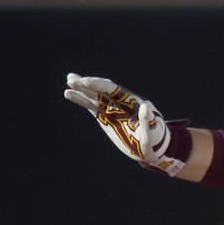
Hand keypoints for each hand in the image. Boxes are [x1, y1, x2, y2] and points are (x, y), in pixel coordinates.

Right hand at [64, 74, 186, 174]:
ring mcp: (111, 108)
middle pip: (100, 89)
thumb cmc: (155, 138)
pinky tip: (69, 93)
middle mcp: (118, 102)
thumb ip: (147, 120)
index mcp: (129, 101)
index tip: (85, 82)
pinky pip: (91, 106)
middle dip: (86, 84)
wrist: (152, 146)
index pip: (111, 89)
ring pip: (93, 95)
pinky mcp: (105, 117)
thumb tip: (145, 105)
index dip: (97, 84)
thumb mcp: (153, 131)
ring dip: (81, 89)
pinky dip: (80, 100)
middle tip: (71, 78)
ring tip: (68, 80)